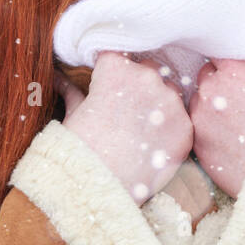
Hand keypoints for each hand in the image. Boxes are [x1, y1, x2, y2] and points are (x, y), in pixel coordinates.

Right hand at [54, 51, 192, 203]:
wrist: (96, 189)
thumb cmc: (78, 150)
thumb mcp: (73, 114)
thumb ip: (73, 91)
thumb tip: (58, 78)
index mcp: (116, 67)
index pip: (119, 54)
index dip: (113, 70)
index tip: (108, 84)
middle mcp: (147, 77)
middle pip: (149, 70)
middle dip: (139, 84)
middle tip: (125, 110)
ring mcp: (170, 102)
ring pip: (169, 92)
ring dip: (158, 104)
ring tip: (139, 130)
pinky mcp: (185, 128)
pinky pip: (182, 119)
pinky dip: (170, 128)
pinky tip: (153, 144)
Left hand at [188, 51, 244, 198]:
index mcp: (235, 76)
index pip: (221, 52)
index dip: (234, 61)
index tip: (243, 70)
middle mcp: (211, 95)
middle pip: (206, 75)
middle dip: (221, 80)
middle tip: (243, 96)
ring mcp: (200, 123)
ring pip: (197, 103)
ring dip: (212, 105)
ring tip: (238, 121)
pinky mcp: (198, 149)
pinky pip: (198, 129)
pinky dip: (210, 130)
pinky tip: (232, 139)